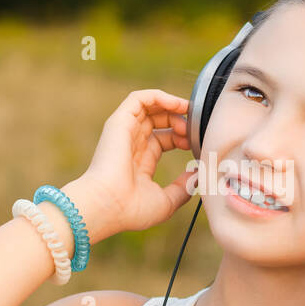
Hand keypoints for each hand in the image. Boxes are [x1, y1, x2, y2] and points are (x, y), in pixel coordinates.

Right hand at [77, 89, 195, 234]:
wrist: (108, 205)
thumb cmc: (131, 209)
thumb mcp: (166, 202)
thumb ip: (183, 188)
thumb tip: (196, 174)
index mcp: (140, 162)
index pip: (164, 139)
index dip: (182, 137)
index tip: (197, 144)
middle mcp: (132, 144)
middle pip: (159, 121)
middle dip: (179, 121)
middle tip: (193, 130)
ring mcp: (125, 132)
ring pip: (149, 106)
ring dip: (171, 106)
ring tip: (186, 112)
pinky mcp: (120, 122)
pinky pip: (139, 99)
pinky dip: (159, 96)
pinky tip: (176, 104)